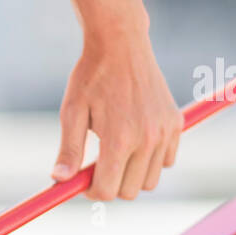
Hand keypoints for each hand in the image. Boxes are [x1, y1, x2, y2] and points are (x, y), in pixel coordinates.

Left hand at [52, 0, 181, 200]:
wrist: (120, 43)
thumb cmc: (90, 77)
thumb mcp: (72, 112)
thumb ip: (69, 150)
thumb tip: (59, 181)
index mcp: (119, 139)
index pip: (107, 190)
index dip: (91, 191)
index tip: (83, 180)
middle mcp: (147, 139)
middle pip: (130, 191)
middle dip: (111, 185)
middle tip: (97, 165)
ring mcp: (165, 132)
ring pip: (150, 180)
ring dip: (132, 175)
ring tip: (116, 151)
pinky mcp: (175, 124)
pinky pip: (166, 161)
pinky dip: (151, 160)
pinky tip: (135, 140)